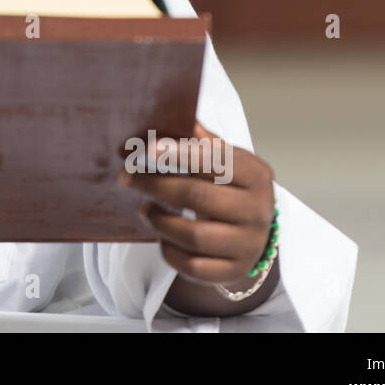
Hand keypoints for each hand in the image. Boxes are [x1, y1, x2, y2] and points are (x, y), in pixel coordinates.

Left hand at [118, 121, 275, 288]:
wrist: (253, 231)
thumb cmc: (230, 186)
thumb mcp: (224, 159)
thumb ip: (201, 140)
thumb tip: (173, 113)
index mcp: (256, 174)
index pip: (215, 162)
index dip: (179, 154)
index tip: (146, 149)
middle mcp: (258, 210)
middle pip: (198, 197)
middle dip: (156, 185)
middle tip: (126, 176)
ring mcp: (248, 245)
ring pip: (194, 236)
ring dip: (159, 220)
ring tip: (143, 209)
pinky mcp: (233, 271)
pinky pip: (193, 266)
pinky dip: (169, 251)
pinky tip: (160, 237)